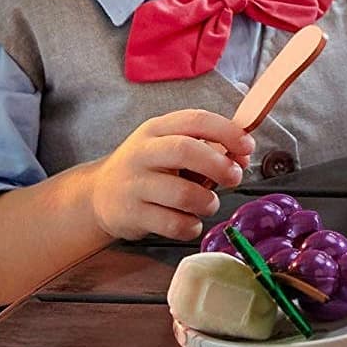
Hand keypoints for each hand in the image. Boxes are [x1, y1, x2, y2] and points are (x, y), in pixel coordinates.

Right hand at [88, 109, 254, 240]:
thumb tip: (243, 156)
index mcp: (158, 128)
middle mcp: (143, 152)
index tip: (247, 146)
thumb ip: (209, 148)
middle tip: (234, 178)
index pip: (196, 120)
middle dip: (219, 165)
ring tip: (209, 204)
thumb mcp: (172, 148)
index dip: (227, 131)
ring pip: (182, 193)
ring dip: (207, 202)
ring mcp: (134, 184)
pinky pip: (172, 224)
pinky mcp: (130, 215)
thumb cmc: (149, 168)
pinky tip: (191, 222)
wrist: (99, 195)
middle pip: (186, 150)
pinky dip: (190, 226)